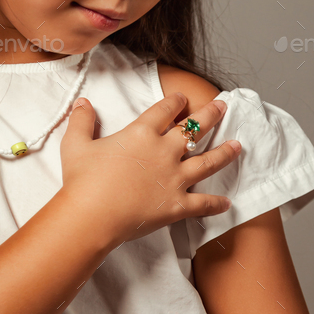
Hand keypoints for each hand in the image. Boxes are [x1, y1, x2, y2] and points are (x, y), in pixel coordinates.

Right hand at [59, 92, 240, 249]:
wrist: (91, 215)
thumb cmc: (82, 181)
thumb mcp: (75, 145)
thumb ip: (81, 121)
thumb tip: (82, 103)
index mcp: (141, 133)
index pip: (165, 110)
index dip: (176, 101)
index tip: (183, 97)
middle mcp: (164, 151)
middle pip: (194, 129)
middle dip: (210, 115)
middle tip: (222, 106)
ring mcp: (174, 178)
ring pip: (207, 161)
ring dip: (225, 152)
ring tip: (238, 145)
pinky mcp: (177, 204)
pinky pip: (202, 203)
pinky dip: (216, 203)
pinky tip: (227, 202)